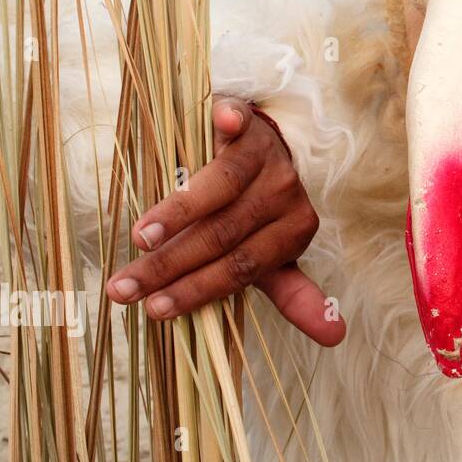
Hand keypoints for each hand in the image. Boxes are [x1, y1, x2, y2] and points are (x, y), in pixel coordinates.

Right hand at [106, 97, 344, 345]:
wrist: (264, 149)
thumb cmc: (257, 212)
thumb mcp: (273, 254)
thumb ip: (294, 293)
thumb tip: (337, 339)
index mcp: (295, 231)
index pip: (241, 268)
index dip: (198, 290)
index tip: (156, 310)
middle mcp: (286, 194)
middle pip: (223, 235)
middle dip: (170, 266)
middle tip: (125, 288)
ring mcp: (268, 156)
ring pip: (220, 189)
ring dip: (177, 214)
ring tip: (141, 237)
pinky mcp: (249, 124)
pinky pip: (240, 125)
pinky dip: (230, 123)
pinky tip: (221, 121)